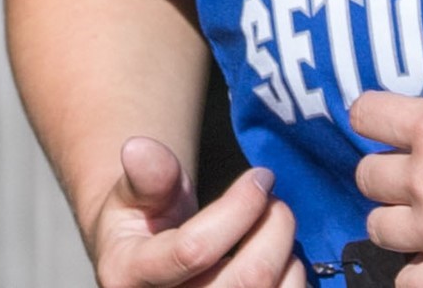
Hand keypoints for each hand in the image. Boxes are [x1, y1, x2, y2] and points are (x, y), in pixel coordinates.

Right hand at [89, 135, 304, 287]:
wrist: (145, 267)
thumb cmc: (144, 225)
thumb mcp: (132, 197)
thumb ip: (145, 177)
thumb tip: (138, 148)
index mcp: (130, 276)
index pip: (194, 250)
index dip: (238, 207)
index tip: (259, 177)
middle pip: (247, 279)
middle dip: (274, 227)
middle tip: (274, 200)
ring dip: (286, 253)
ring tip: (275, 227)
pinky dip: (292, 277)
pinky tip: (278, 257)